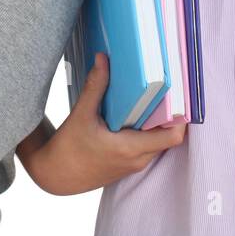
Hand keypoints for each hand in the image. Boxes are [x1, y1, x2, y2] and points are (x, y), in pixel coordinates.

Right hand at [41, 52, 186, 195]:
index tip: (177, 95)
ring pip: (157, 141)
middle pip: (168, 136)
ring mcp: (133, 164)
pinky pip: (146, 146)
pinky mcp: (127, 164)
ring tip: (150, 97)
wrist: (54, 176)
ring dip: (156, 122)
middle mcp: (137, 159)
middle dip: (168, 114)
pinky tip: (134, 114)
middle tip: (163, 88)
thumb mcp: (81, 115)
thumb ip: (95, 86)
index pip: (173, 136)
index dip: (181, 116)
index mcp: (131, 148)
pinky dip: (146, 131)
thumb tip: (103, 59)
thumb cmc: (67, 149)